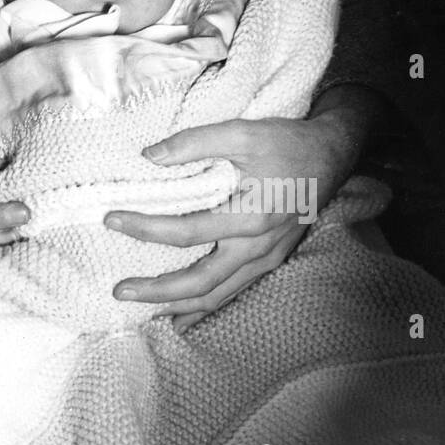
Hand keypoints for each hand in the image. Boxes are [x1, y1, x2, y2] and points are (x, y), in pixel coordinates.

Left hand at [106, 103, 364, 330]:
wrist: (332, 155)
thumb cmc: (287, 142)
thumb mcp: (242, 132)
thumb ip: (195, 143)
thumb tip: (150, 156)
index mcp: (249, 217)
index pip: (185, 232)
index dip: (145, 228)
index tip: (112, 220)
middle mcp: (257, 247)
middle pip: (200, 282)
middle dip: (157, 291)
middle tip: (119, 291)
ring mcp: (266, 258)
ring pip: (218, 294)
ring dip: (179, 305)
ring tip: (144, 310)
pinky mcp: (271, 259)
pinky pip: (234, 290)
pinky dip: (206, 304)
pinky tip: (184, 313)